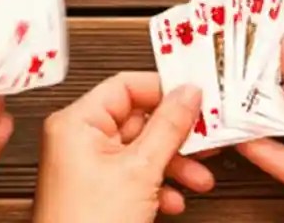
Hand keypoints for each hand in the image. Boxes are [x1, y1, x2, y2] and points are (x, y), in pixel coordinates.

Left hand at [34, 73, 215, 221]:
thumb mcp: (141, 169)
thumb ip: (169, 126)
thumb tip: (188, 93)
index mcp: (77, 122)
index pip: (127, 85)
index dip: (165, 89)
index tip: (196, 98)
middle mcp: (78, 139)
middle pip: (138, 118)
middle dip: (176, 135)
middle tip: (206, 137)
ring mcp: (87, 166)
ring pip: (141, 149)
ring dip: (174, 163)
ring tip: (198, 176)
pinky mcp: (98, 190)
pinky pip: (135, 174)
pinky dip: (158, 184)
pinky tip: (175, 198)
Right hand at [238, 45, 283, 222]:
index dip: (278, 58)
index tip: (254, 41)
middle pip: (280, 98)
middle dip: (255, 83)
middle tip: (228, 65)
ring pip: (268, 124)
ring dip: (247, 113)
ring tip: (223, 93)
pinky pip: (263, 153)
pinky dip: (246, 143)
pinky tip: (231, 130)